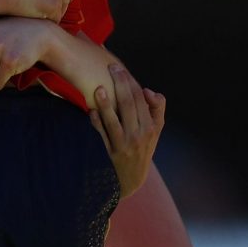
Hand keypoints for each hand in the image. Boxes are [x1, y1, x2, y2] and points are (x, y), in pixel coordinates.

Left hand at [88, 63, 166, 199]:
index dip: (130, 82)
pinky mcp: (111, 152)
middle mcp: (139, 134)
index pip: (141, 99)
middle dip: (120, 84)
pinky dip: (97, 123)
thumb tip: (148, 90)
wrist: (132, 178)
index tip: (120, 69)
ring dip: (106, 104)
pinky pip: (103, 135)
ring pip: (115, 120)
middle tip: (110, 68)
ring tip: (98, 88)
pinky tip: (90, 111)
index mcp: (151, 126)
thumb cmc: (144, 148)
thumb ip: (157, 108)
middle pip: (129, 105)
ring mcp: (124, 144)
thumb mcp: (156, 130)